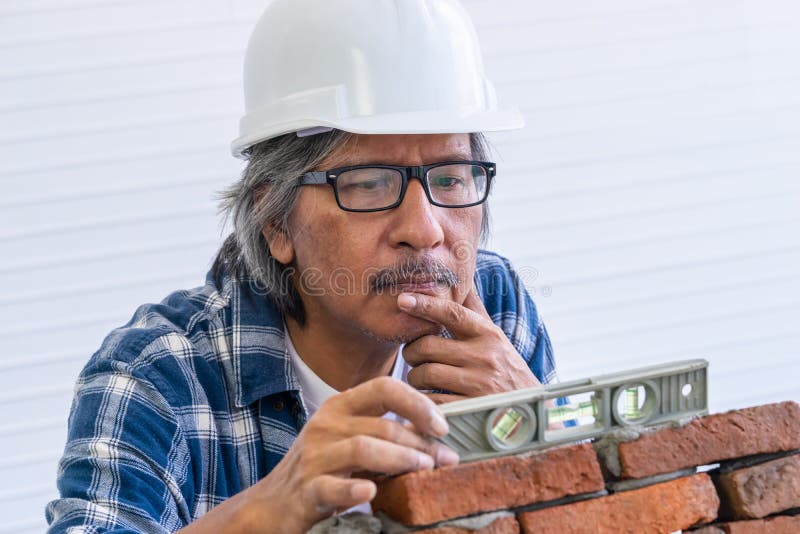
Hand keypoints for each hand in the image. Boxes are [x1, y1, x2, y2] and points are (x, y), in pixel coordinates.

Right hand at [193, 377, 458, 533]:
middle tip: (445, 461)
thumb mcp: (350, 438)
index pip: (384, 387)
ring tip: (424, 472)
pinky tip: (371, 491)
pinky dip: (354, 488)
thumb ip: (385, 431)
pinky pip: (332, 486)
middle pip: (382, 425)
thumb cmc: (323, 467)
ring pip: (364, 449)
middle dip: (420, 443)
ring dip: (401, 459)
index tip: (441, 427)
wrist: (274, 504)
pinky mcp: (307, 489)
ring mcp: (314, 456)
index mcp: (340, 406)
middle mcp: (326, 425)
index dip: (418, 403)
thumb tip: (438, 438)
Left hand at [398, 286, 541, 403]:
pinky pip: (432, 401)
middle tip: (413, 357)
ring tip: (420, 378)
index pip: (453, 313)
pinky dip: (422, 399)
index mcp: (489, 335)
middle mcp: (485, 357)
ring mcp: (479, 385)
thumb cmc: (506, 371)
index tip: (403, 299)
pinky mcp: (471, 410)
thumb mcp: (496, 338)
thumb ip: (476, 310)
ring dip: (415, 377)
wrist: (530, 412)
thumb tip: (464, 277)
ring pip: (425, 374)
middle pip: (428, 346)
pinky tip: (426, 398)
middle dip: (412, 352)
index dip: (425, 304)